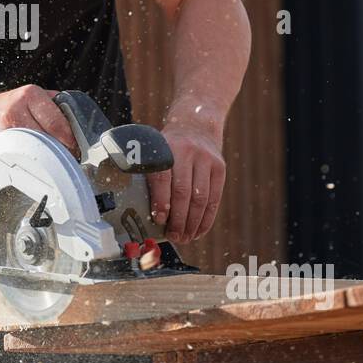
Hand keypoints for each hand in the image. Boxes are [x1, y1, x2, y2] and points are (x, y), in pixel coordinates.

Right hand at [0, 85, 78, 153]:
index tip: (75, 144)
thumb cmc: (1, 111)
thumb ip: (49, 101)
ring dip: (50, 156)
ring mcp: (8, 128)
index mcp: (30, 94)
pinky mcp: (1, 145)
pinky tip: (35, 160)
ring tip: (52, 158)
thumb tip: (73, 112)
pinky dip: (34, 160)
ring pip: (40, 148)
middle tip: (68, 153)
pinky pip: (26, 156)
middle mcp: (18, 109)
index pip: (58, 120)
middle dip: (62, 147)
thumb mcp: (25, 97)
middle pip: (51, 135)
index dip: (70, 136)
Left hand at [146, 125, 225, 243]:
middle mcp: (187, 152)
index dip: (161, 201)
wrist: (195, 124)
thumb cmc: (168, 147)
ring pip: (200, 198)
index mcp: (166, 148)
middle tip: (173, 237)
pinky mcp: (219, 167)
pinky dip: (207, 218)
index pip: (163, 178)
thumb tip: (143, 212)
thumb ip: (150, 175)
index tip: (159, 220)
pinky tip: (199, 230)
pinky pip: (214, 198)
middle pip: (183, 192)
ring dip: (193, 223)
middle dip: (178, 219)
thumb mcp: (155, 151)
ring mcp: (206, 159)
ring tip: (185, 238)